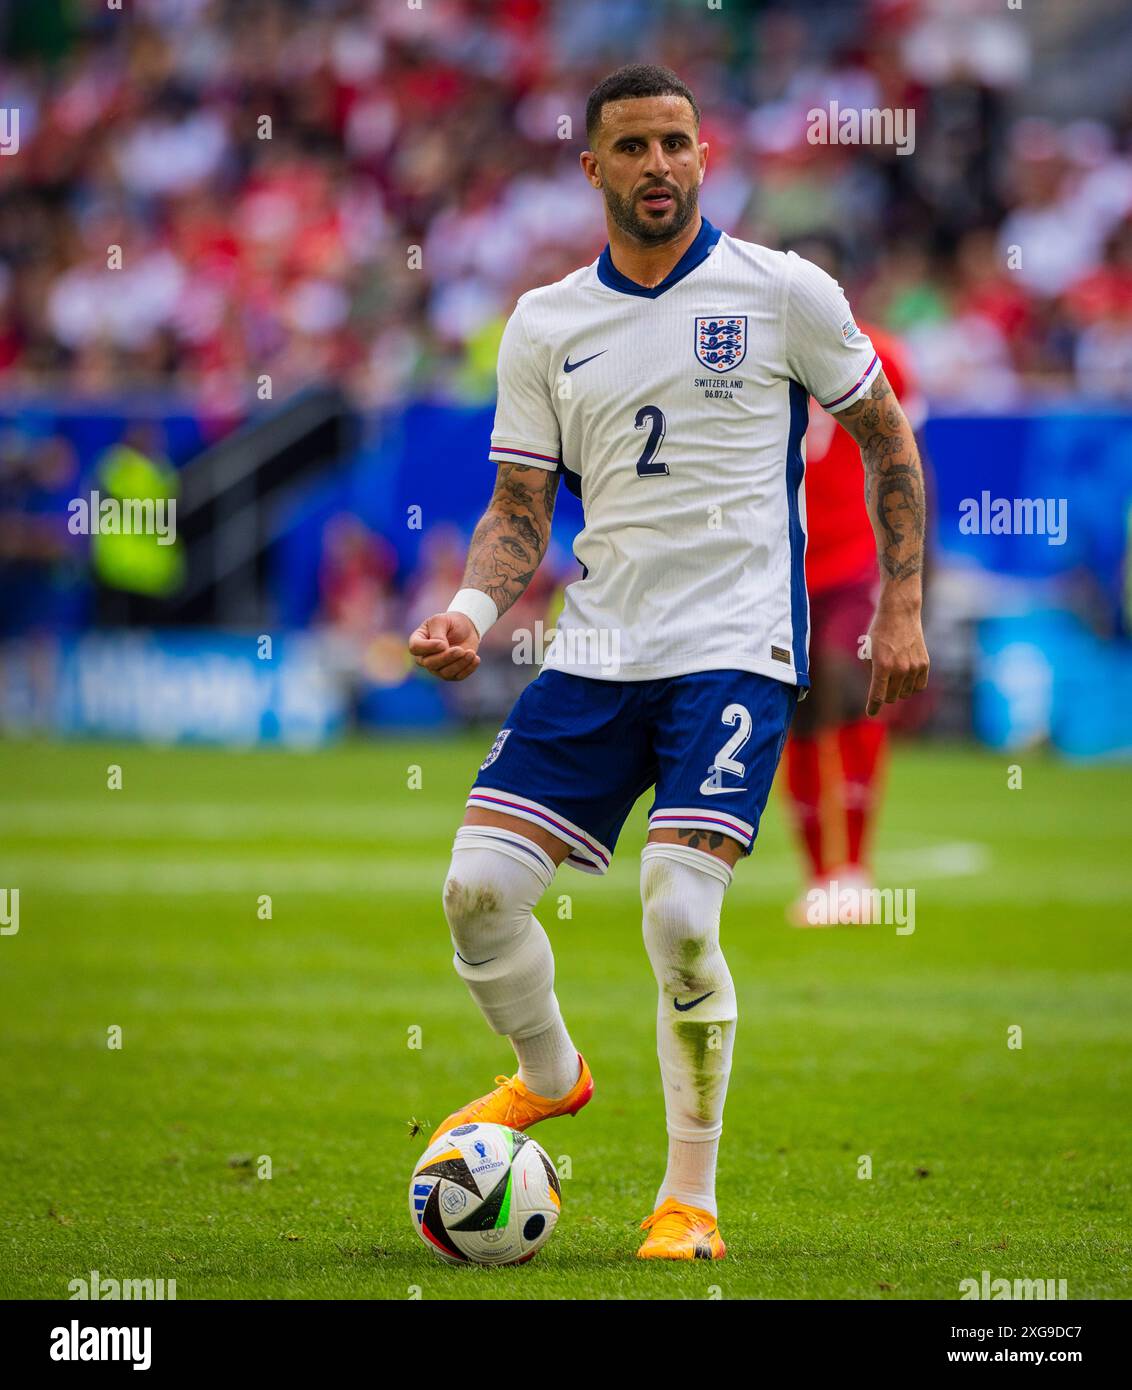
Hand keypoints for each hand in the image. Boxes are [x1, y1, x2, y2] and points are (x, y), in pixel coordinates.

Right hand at [408, 611, 481, 680]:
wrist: (466, 628)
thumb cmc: (450, 622)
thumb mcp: (441, 620)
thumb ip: (437, 633)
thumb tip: (441, 648)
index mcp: (418, 641)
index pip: (415, 648)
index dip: (428, 648)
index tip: (442, 643)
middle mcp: (424, 657)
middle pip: (430, 663)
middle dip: (447, 657)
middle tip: (460, 649)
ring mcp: (437, 668)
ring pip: (444, 673)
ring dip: (459, 664)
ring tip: (471, 653)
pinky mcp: (451, 673)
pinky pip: (458, 676)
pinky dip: (468, 669)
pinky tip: (476, 659)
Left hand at [864, 592, 929, 716]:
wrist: (900, 613)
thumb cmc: (880, 632)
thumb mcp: (868, 651)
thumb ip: (871, 672)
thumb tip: (877, 690)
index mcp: (882, 666)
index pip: (878, 695)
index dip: (873, 707)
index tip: (871, 713)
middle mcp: (900, 669)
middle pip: (891, 697)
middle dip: (884, 695)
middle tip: (882, 686)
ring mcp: (914, 667)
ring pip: (905, 693)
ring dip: (897, 690)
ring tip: (893, 677)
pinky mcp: (924, 664)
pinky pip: (918, 686)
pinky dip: (911, 686)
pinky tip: (906, 679)